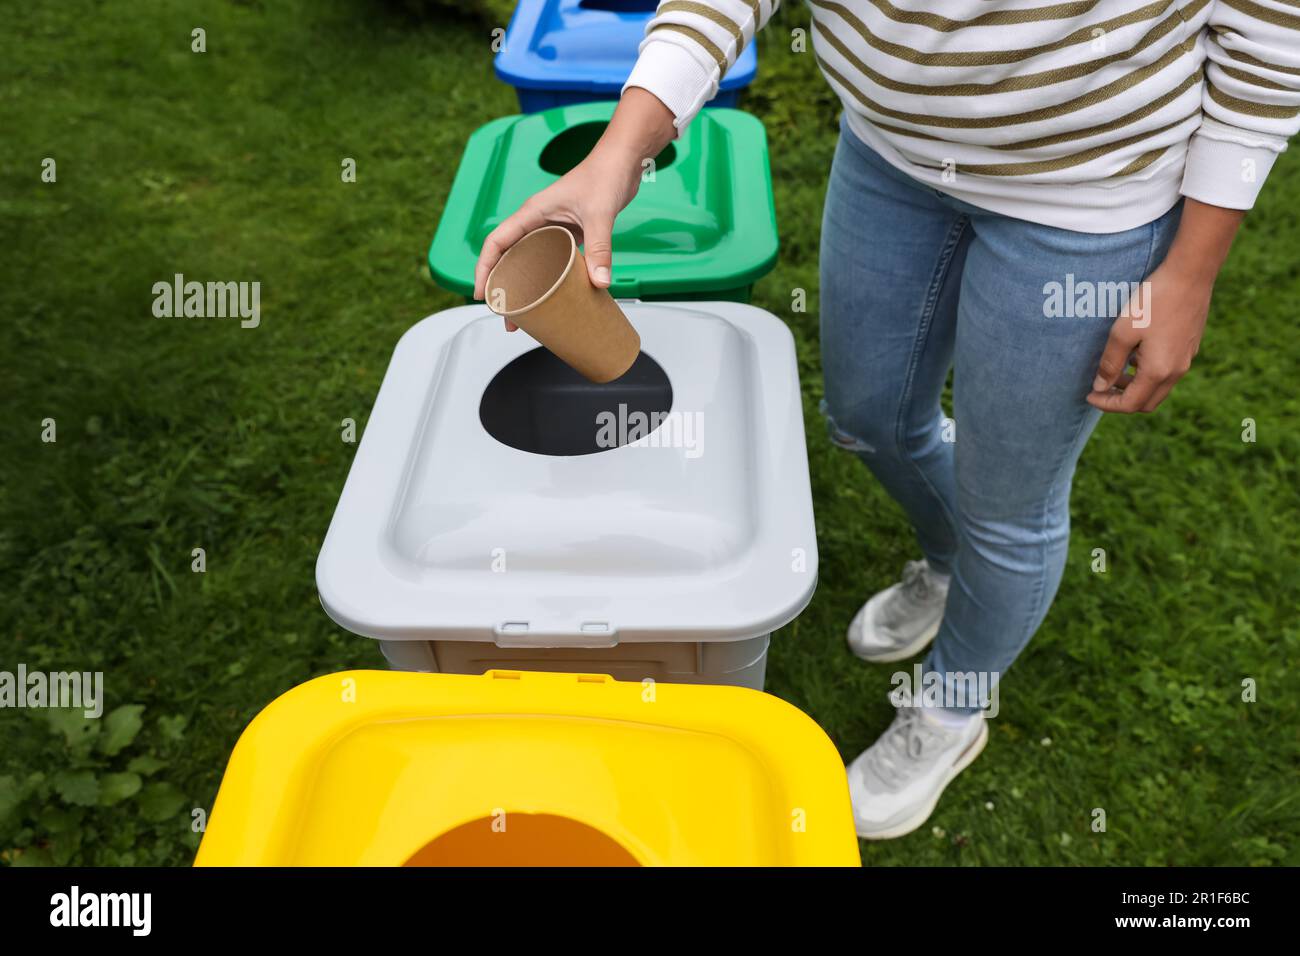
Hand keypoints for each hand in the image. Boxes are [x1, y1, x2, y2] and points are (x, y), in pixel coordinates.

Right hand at [473, 88, 675, 329]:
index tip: (482, 293)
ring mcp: (552, 228)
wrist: (623, 162)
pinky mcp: (568, 233)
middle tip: (509, 317)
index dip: (485, 269)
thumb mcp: (599, 214)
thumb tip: (600, 282)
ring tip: (528, 316)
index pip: (496, 242)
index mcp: (532, 213)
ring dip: (526, 287)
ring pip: (530, 262)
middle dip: (504, 288)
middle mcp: (537, 221)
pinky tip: (555, 297)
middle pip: (510, 258)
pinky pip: (552, 261)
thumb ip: (599, 248)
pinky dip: (550, 279)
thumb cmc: (605, 174)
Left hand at [1086, 261, 1211, 413]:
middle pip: (1146, 402)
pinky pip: (1167, 372)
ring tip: (1114, 371)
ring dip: (1135, 386)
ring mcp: (1186, 359)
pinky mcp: (1189, 346)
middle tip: (1100, 388)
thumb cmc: (1153, 301)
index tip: (1088, 395)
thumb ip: (1110, 363)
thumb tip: (1101, 387)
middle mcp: (1176, 371)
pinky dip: (1148, 373)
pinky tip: (1135, 354)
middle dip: (1121, 400)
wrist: (1191, 275)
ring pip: (1158, 388)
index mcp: (1159, 371)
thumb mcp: (1123, 332)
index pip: (1130, 404)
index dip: (1106, 404)